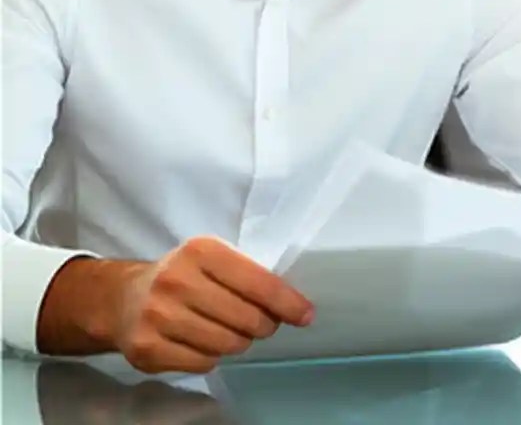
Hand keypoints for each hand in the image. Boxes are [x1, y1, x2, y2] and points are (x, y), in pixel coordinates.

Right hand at [110, 235, 313, 373]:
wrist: (122, 299)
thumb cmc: (184, 276)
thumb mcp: (214, 260)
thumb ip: (251, 275)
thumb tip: (296, 308)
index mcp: (201, 251)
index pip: (260, 283)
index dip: (288, 303)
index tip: (304, 315)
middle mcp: (177, 281)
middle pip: (248, 319)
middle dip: (263, 325)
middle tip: (260, 323)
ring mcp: (158, 316)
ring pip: (228, 344)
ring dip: (238, 342)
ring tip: (228, 330)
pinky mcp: (147, 348)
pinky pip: (204, 363)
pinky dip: (211, 357)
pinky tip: (201, 342)